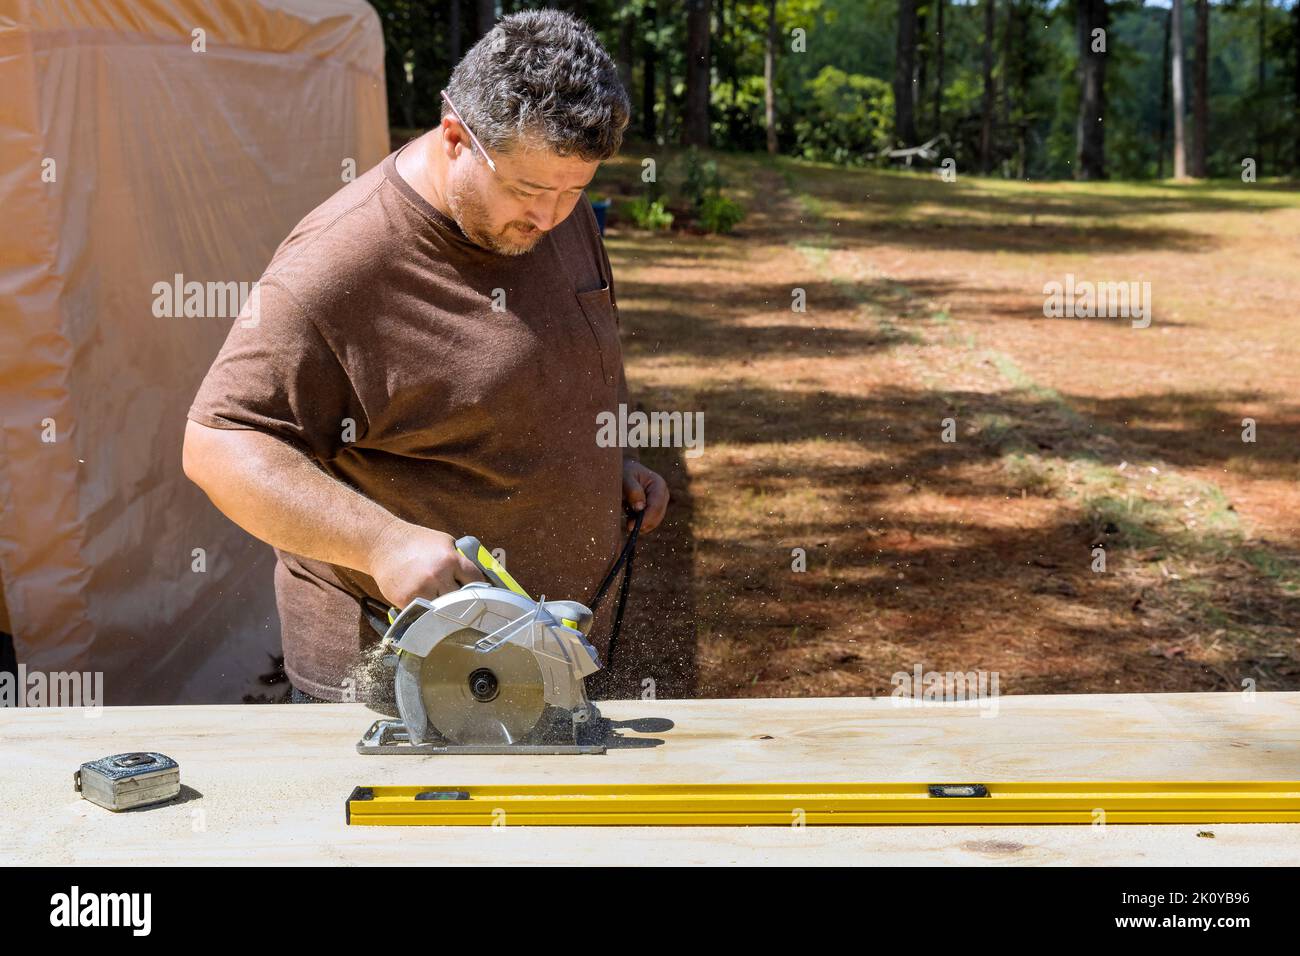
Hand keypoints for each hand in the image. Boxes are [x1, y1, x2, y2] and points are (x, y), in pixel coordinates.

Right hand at [366, 519, 484, 608]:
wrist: (382, 543)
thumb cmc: (416, 542)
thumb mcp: (445, 542)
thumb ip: (461, 558)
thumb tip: (481, 575)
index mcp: (451, 559)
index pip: (476, 581)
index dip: (481, 588)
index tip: (483, 594)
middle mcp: (437, 575)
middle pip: (462, 599)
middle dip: (464, 601)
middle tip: (466, 605)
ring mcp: (421, 589)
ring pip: (443, 610)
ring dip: (445, 609)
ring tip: (446, 607)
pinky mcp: (405, 600)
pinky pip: (423, 613)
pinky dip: (426, 612)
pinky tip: (427, 606)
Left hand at [622, 458, 668, 532]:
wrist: (624, 471)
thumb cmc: (624, 472)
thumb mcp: (625, 478)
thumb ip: (632, 491)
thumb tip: (640, 508)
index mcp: (659, 484)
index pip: (656, 506)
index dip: (645, 518)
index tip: (631, 525)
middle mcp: (663, 494)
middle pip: (658, 516)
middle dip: (644, 524)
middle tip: (628, 526)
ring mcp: (661, 503)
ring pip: (655, 521)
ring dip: (642, 524)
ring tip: (628, 519)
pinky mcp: (655, 509)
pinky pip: (650, 522)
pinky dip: (641, 524)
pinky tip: (631, 519)